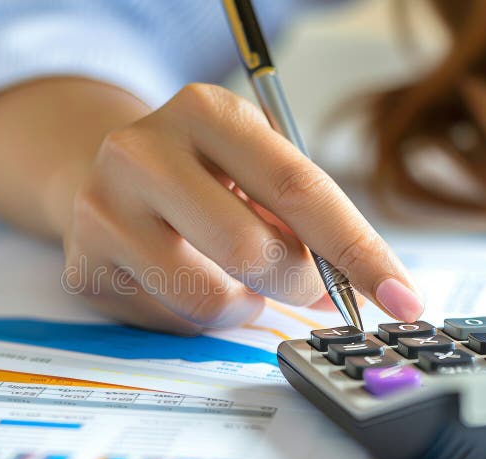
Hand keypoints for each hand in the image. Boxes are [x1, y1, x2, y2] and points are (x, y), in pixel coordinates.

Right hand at [59, 83, 422, 333]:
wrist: (100, 169)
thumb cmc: (199, 173)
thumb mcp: (251, 166)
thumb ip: (301, 218)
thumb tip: (352, 288)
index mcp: (203, 111)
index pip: (298, 188)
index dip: (358, 249)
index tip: (401, 295)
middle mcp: (142, 151)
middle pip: (253, 251)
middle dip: (298, 285)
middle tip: (307, 286)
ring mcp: (103, 210)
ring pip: (211, 299)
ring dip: (245, 305)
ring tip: (232, 276)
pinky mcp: (84, 266)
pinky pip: (171, 321)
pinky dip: (199, 314)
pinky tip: (184, 279)